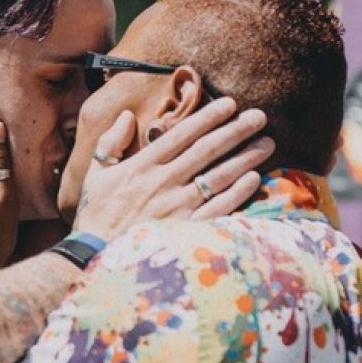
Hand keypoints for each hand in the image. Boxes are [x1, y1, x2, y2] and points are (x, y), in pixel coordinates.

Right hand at [72, 97, 272, 238]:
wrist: (95, 258)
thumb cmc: (95, 217)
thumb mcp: (94, 175)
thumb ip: (110, 143)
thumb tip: (125, 115)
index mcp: (143, 166)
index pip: (182, 134)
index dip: (208, 117)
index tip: (230, 104)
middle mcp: (164, 182)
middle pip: (207, 150)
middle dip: (236, 130)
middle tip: (260, 116)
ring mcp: (178, 207)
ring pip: (218, 176)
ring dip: (245, 158)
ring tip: (267, 144)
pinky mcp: (187, 230)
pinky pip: (218, 208)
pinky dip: (238, 193)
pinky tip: (255, 179)